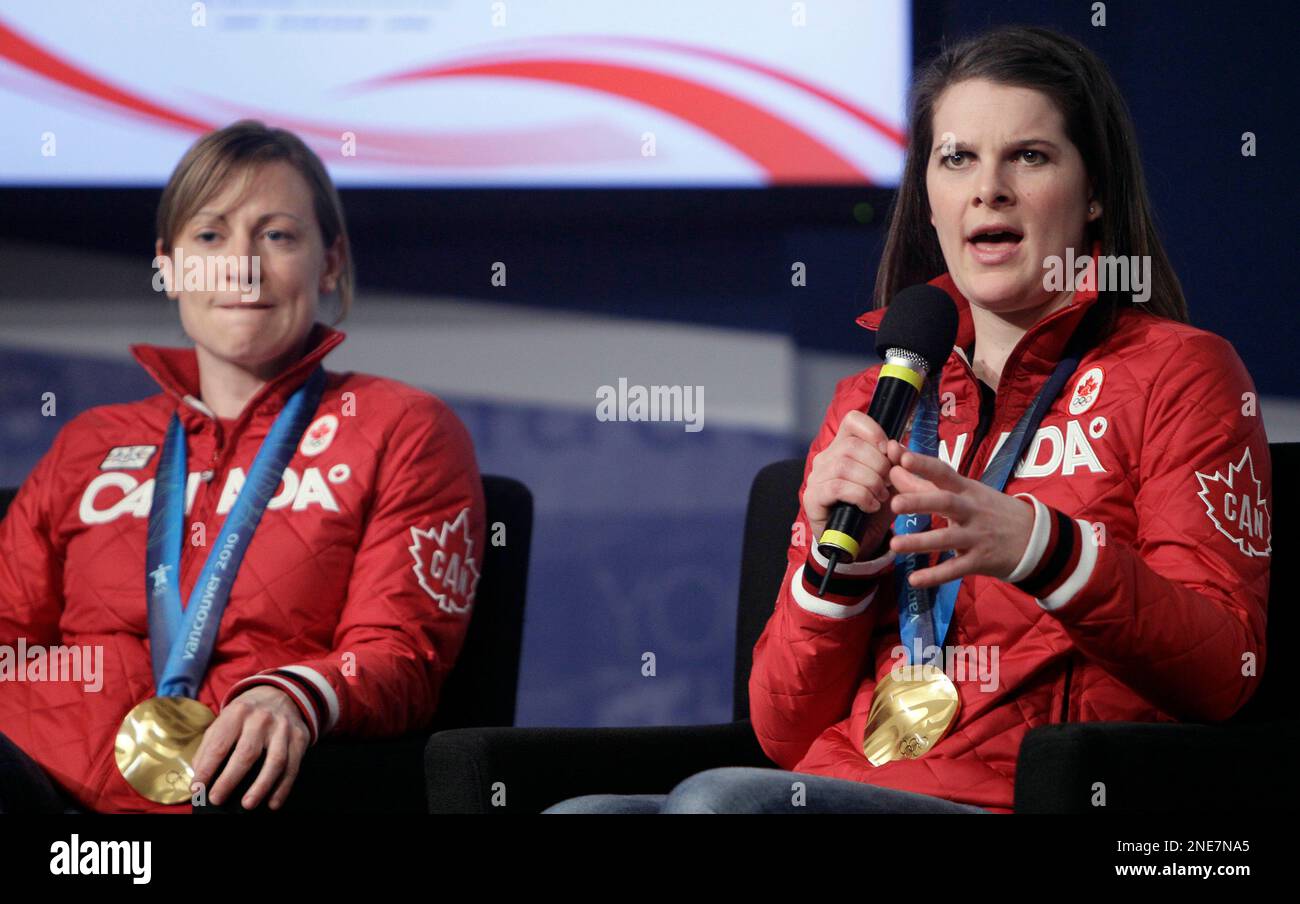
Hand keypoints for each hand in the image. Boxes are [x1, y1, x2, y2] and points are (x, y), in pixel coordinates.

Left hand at [191, 685, 309, 809]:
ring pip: (275, 761)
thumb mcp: (224, 720)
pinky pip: (293, 766)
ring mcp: (283, 728)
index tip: (197, 790)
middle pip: (246, 754)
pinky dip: (284, 787)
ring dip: (261, 786)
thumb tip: (199, 777)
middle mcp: (262, 718)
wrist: (279, 694)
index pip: (219, 745)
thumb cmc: (245, 715)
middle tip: (217, 799)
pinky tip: (273, 802)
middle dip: (230, 780)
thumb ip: (209, 746)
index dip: (206, 770)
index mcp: (237, 713)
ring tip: (247, 805)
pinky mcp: (300, 738)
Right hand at [804, 411, 896, 558]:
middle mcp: (826, 458)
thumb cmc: (872, 508)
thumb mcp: (890, 483)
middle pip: (852, 445)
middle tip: (889, 484)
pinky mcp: (812, 497)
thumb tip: (896, 448)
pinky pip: (838, 487)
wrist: (856, 541)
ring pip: (844, 465)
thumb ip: (895, 465)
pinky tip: (870, 506)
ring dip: (871, 482)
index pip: (853, 421)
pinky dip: (860, 495)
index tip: (888, 450)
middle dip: (878, 464)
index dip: (873, 430)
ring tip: (881, 497)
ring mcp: (816, 477)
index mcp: (843, 447)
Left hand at [884, 439, 1034, 587]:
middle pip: (946, 503)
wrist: (1035, 537)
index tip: (903, 458)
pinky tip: (914, 580)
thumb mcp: (964, 492)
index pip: (944, 473)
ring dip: (921, 542)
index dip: (924, 465)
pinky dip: (935, 575)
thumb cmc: (989, 510)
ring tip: (895, 545)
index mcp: (966, 489)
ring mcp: (977, 536)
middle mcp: (971, 510)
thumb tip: (893, 467)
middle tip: (894, 504)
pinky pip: (955, 569)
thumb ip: (925, 482)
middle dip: (920, 502)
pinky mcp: (980, 560)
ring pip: (947, 538)